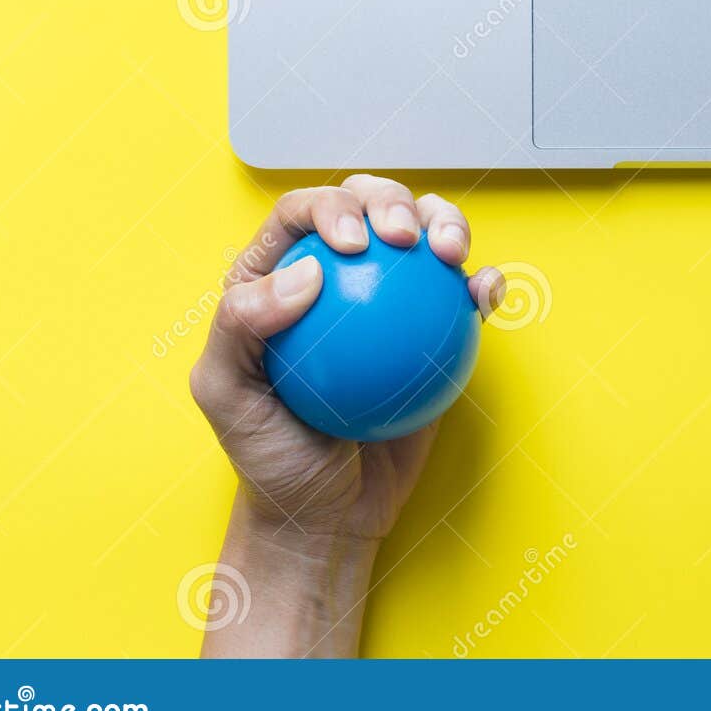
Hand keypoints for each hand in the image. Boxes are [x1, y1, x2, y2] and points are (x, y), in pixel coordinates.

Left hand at [189, 176, 503, 545]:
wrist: (327, 512)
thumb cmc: (268, 455)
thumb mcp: (225, 397)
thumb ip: (242, 325)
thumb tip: (308, 272)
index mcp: (276, 275)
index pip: (301, 215)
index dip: (329, 205)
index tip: (353, 243)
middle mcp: (337, 274)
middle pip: (368, 204)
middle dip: (391, 199)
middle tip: (402, 237)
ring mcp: (391, 300)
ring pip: (423, 233)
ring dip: (446, 222)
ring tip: (450, 252)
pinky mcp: (434, 330)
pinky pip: (463, 294)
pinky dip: (481, 282)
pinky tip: (485, 291)